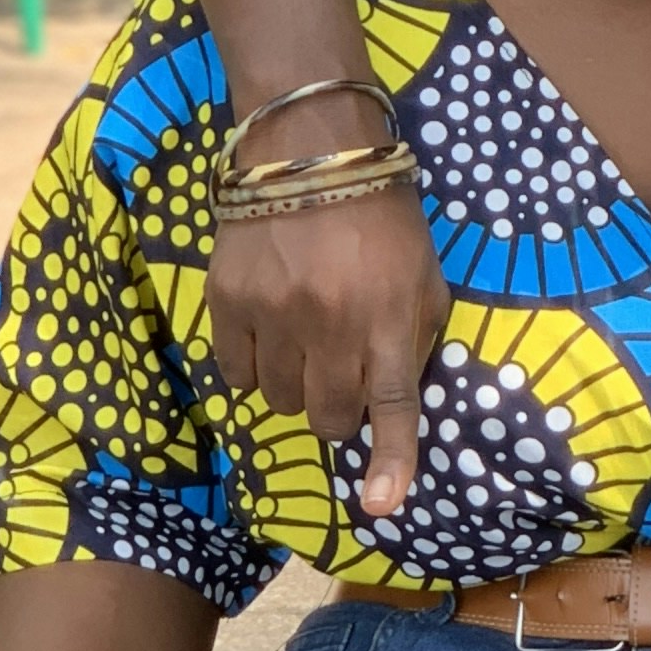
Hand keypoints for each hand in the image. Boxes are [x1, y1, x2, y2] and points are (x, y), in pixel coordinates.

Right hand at [174, 0, 447, 517]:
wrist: (308, 145)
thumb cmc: (382, 213)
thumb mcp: (422, 276)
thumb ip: (411, 342)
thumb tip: (394, 411)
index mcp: (391, 315)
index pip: (394, 405)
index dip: (391, 462)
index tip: (382, 505)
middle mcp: (332, 323)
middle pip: (330, 416)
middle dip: (340, 413)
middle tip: (342, 378)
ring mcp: (275, 315)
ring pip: (279, 401)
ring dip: (296, 388)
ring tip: (305, 344)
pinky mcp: (228, 302)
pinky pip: (235, 373)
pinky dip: (253, 368)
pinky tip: (268, 334)